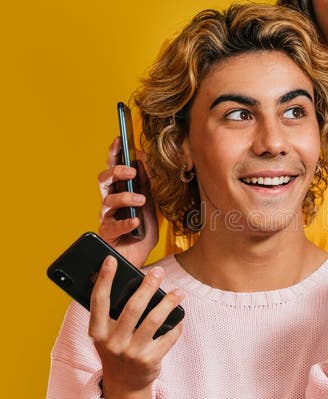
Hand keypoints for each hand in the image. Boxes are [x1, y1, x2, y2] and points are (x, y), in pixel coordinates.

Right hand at [88, 256, 183, 398]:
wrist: (124, 386)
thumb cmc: (116, 349)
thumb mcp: (105, 335)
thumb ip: (111, 314)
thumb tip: (133, 283)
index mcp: (97, 333)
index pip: (98, 301)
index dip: (104, 279)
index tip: (111, 260)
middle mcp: (112, 343)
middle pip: (133, 307)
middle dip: (147, 286)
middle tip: (158, 271)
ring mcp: (131, 353)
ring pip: (154, 320)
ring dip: (169, 302)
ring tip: (178, 292)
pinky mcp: (150, 361)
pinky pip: (168, 336)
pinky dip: (176, 325)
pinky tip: (180, 317)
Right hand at [97, 137, 157, 267]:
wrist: (138, 258)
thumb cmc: (142, 232)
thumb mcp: (150, 205)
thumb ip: (147, 186)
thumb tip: (146, 162)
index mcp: (119, 191)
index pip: (114, 168)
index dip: (114, 153)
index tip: (119, 140)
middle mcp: (109, 202)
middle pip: (104, 179)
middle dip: (117, 172)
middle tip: (132, 172)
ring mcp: (106, 217)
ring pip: (108, 200)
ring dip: (126, 197)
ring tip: (141, 201)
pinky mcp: (107, 234)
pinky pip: (114, 225)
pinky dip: (126, 222)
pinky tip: (135, 222)